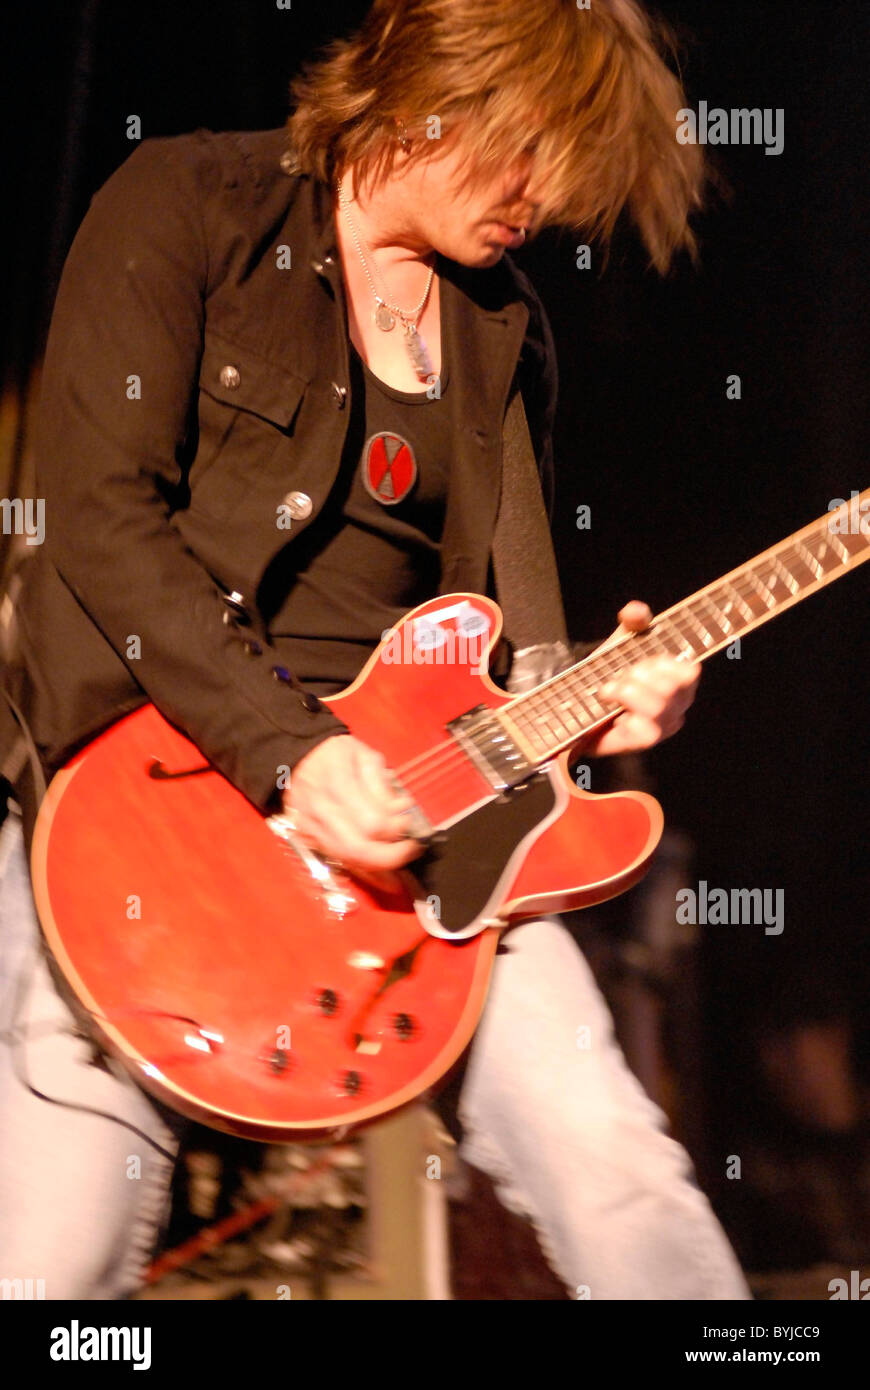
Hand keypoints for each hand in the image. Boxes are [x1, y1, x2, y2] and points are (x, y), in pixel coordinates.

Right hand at [281, 735, 424, 893]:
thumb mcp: (364, 756)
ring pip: (347, 859)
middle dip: (390, 857)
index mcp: (337, 784)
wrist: (296, 757)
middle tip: (411, 851)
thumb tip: (400, 810)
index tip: (408, 822)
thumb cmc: (335, 755)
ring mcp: (312, 829)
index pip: (371, 822)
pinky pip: (338, 860)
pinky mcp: (309, 840)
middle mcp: (321, 811)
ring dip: (378, 869)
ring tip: (399, 865)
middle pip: (357, 849)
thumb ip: (383, 785)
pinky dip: (361, 869)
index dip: (395, 828)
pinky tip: (380, 872)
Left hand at [580, 600, 700, 756]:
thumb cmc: (610, 672)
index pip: (689, 670)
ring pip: (659, 706)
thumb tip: (637, 611)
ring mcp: (664, 726)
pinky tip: (610, 708)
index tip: (642, 660)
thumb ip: (633, 620)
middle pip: (672, 686)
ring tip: (609, 690)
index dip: (662, 661)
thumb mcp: (622, 641)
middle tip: (621, 676)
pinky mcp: (645, 742)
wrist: (579, 704)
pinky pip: (644, 729)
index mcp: (681, 679)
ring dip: (628, 692)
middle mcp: (679, 704)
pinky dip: (623, 713)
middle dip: (639, 674)